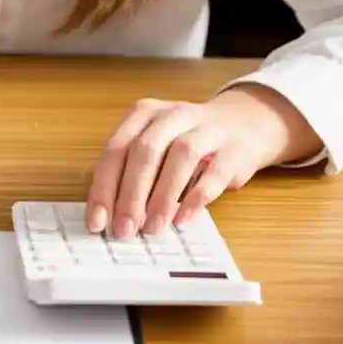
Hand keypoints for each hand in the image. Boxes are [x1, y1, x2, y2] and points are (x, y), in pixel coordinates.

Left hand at [86, 83, 321, 238]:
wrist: (245, 123)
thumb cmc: (187, 142)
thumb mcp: (155, 146)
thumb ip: (132, 173)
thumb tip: (111, 217)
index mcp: (144, 114)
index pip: (115, 150)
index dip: (104, 188)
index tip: (97, 222)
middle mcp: (172, 116)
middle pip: (144, 152)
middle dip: (130, 195)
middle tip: (123, 230)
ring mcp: (206, 129)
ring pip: (179, 157)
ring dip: (162, 197)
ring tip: (152, 228)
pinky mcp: (234, 149)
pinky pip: (214, 172)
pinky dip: (196, 197)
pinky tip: (183, 219)